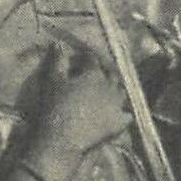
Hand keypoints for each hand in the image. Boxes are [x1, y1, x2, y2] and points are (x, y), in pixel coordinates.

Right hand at [28, 44, 131, 176]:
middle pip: (111, 74)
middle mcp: (110, 87)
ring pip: (121, 92)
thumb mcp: (53, 81)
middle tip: (96, 74)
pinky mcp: (119, 123)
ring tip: (109, 93)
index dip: (86, 57)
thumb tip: (58, 43)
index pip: (92, 59)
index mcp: (94, 74)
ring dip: (116, 90)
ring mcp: (117, 105)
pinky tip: (119, 114)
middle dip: (104, 71)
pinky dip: (123, 113)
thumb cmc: (56, 107)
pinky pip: (127, 115)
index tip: (82, 57)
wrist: (63, 138)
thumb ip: (57, 61)